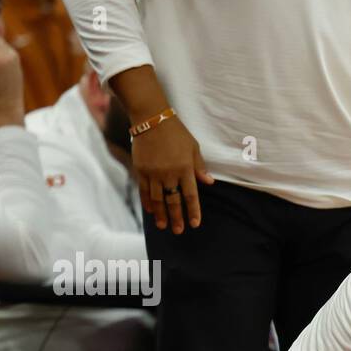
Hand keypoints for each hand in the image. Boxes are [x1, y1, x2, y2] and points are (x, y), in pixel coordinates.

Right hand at [133, 115, 213, 233]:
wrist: (151, 119)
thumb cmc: (176, 133)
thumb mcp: (193, 147)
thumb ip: (199, 167)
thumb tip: (209, 183)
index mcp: (185, 169)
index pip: (190, 195)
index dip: (193, 210)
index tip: (195, 224)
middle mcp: (168, 173)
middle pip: (173, 200)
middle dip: (176, 217)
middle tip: (179, 231)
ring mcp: (153, 173)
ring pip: (157, 199)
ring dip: (160, 214)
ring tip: (163, 226)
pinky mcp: (141, 170)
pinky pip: (144, 190)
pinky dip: (147, 202)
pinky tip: (150, 211)